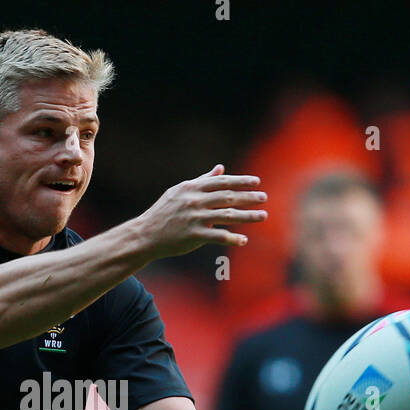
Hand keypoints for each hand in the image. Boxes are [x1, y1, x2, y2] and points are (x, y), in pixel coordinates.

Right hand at [137, 165, 267, 258]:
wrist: (146, 234)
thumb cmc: (164, 212)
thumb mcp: (180, 192)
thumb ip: (202, 181)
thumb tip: (220, 168)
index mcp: (192, 188)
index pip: (222, 182)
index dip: (241, 181)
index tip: (256, 182)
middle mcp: (195, 201)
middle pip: (228, 197)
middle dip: (249, 197)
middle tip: (264, 198)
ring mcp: (195, 218)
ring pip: (227, 215)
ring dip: (248, 216)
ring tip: (262, 216)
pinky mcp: (193, 235)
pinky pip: (218, 236)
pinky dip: (232, 238)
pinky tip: (243, 240)